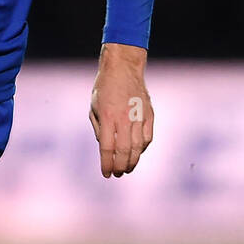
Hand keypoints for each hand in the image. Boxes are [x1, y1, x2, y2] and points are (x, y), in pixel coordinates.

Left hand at [89, 43, 153, 178]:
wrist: (123, 68)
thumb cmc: (104, 88)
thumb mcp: (93, 108)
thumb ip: (99, 129)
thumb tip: (106, 148)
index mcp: (108, 117)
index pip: (107, 148)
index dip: (107, 164)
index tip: (106, 174)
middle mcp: (125, 118)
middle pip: (124, 151)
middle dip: (120, 166)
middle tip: (117, 174)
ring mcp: (139, 116)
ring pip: (138, 147)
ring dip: (133, 161)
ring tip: (127, 169)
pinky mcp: (150, 114)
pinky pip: (148, 137)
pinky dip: (143, 148)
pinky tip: (137, 153)